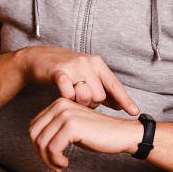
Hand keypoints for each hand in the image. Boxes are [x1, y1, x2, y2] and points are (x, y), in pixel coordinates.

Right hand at [19, 46, 138, 114]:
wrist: (37, 58)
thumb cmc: (64, 70)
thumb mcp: (86, 75)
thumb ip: (102, 89)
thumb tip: (121, 105)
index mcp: (97, 63)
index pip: (114, 84)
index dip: (125, 100)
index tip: (135, 112)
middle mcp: (88, 62)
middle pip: (99, 96)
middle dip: (91, 104)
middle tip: (80, 100)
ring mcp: (73, 66)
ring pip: (85, 96)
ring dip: (78, 102)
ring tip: (72, 97)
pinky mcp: (58, 72)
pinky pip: (68, 92)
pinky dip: (67, 97)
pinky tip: (64, 95)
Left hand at [29, 98, 142, 171]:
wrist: (121, 134)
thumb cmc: (98, 133)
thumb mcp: (72, 127)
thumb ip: (55, 128)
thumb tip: (35, 141)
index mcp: (59, 103)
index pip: (34, 126)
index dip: (38, 145)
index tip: (51, 156)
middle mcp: (60, 105)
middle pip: (34, 134)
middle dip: (40, 153)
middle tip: (54, 163)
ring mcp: (66, 114)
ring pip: (42, 142)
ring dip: (49, 159)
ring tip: (60, 164)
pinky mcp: (72, 126)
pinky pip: (52, 148)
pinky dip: (56, 160)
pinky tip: (65, 163)